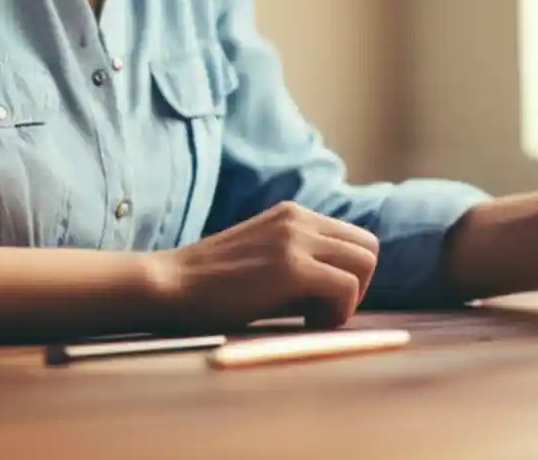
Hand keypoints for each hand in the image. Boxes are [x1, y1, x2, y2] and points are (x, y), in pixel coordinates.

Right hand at [149, 202, 378, 330]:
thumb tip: (344, 287)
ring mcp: (296, 240)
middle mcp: (300, 219)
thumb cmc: (212, 285)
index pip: (354, 238)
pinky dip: (338, 313)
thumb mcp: (264, 258)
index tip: (320, 299)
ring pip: (364, 264)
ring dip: (349, 298)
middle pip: (368, 248)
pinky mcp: (291, 267)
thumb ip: (302, 262)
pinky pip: (347, 288)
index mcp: (294, 214)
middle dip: (357, 285)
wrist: (169, 285)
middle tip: (323, 310)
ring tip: (313, 317)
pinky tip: (307, 323)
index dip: (349, 274)